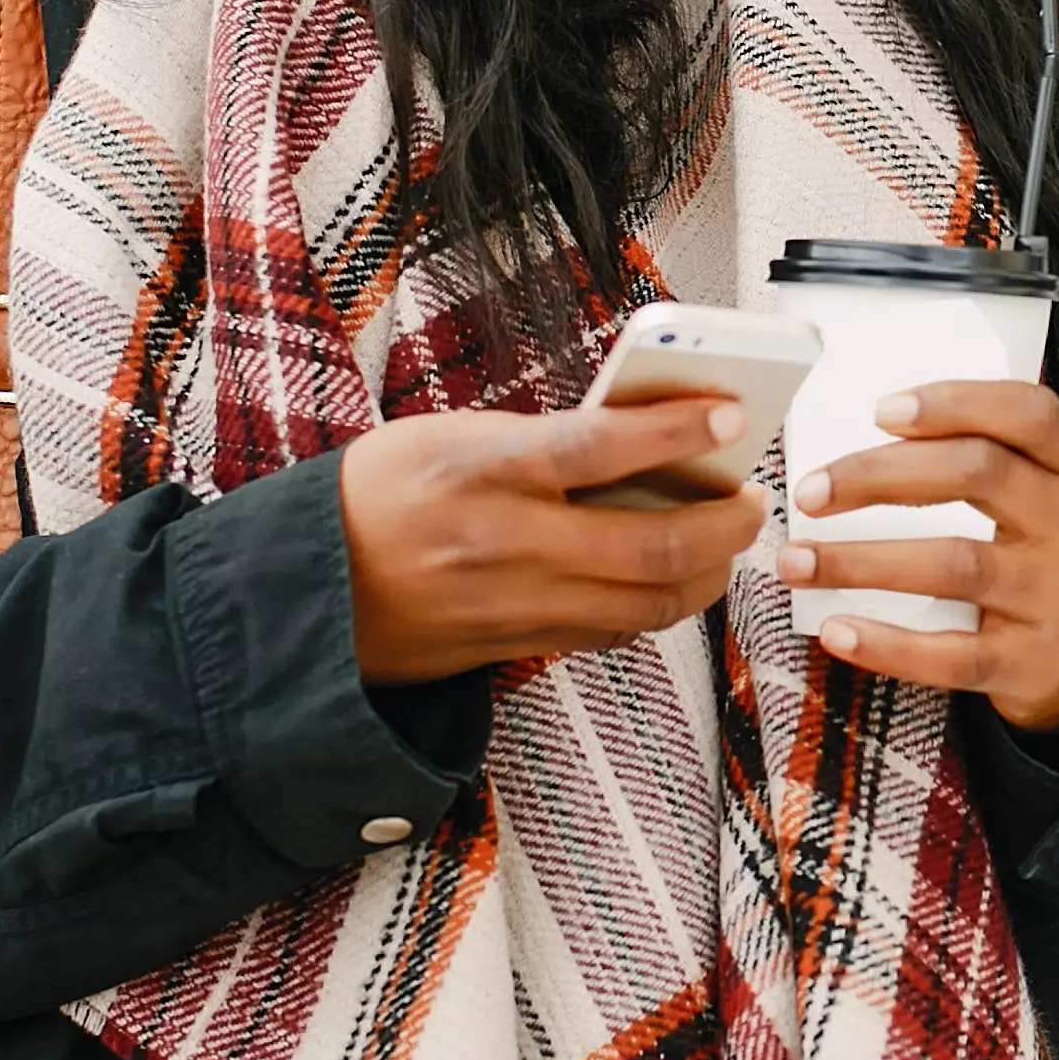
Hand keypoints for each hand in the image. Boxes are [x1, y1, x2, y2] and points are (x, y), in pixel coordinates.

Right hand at [337, 398, 769, 681]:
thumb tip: (641, 438)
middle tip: (752, 500)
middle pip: (649, 543)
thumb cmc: (379, 494)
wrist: (306, 589)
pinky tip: (674, 580)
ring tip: (727, 543)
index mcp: (482, 469)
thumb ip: (541, 440)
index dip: (676, 428)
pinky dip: (657, 606)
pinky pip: (611, 631)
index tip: (730, 413)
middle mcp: (505, 542)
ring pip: (646, 602)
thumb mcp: (450, 436)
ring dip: (706, 574)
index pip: (600, 445)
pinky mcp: (517, 646)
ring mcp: (515, 603)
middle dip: (723, 524)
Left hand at [780, 381, 1058, 737]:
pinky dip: (888, 644)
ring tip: (796, 562)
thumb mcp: (1036, 493)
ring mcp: (1058, 596)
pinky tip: (836, 631)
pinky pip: (953, 655)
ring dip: (863, 561)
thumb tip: (855, 443)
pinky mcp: (1033, 662)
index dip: (954, 403)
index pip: (1028, 413)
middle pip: (980, 474)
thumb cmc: (1037, 555)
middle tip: (810, 492)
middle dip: (881, 475)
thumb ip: (977, 458)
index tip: (879, 411)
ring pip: (956, 564)